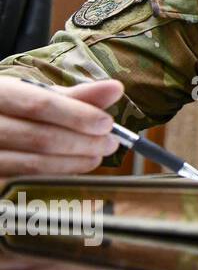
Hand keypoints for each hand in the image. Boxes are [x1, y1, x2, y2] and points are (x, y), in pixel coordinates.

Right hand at [0, 78, 122, 176]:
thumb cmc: (11, 108)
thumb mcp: (35, 94)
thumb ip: (75, 95)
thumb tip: (115, 89)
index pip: (40, 105)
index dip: (77, 116)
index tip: (107, 123)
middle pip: (40, 137)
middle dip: (83, 142)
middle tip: (110, 142)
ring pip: (33, 164)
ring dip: (73, 162)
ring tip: (96, 155)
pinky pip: (26, 179)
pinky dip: (55, 174)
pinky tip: (72, 167)